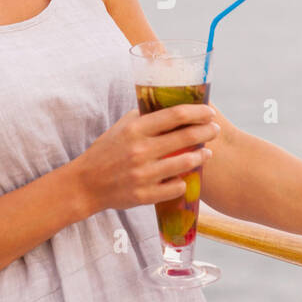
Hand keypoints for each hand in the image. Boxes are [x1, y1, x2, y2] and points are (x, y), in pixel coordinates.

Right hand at [67, 105, 218, 215]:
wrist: (85, 184)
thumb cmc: (106, 152)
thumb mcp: (121, 128)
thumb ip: (145, 117)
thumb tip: (172, 106)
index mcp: (135, 129)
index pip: (174, 115)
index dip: (197, 112)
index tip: (209, 111)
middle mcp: (140, 150)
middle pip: (185, 137)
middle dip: (206, 131)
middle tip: (215, 130)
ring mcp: (143, 174)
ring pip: (184, 163)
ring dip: (200, 156)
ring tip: (207, 153)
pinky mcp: (144, 195)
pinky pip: (175, 187)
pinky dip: (183, 182)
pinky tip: (186, 177)